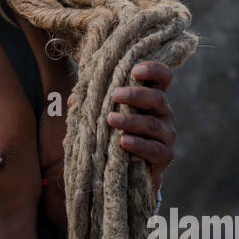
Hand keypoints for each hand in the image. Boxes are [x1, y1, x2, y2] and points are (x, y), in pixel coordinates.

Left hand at [106, 61, 174, 195]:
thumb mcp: (108, 113)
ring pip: (152, 124)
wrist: (128, 169)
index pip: (163, 77)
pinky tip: (123, 141)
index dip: (153, 70)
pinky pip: (154, 149)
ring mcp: (166, 134)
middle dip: (136, 94)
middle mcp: (163, 112)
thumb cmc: (116, 132)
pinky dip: (138, 145)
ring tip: (111, 119)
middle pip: (157, 98)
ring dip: (130, 120)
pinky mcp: (165, 155)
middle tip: (115, 94)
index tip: (135, 69)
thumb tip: (72, 101)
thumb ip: (94, 102)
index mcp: (152, 96)